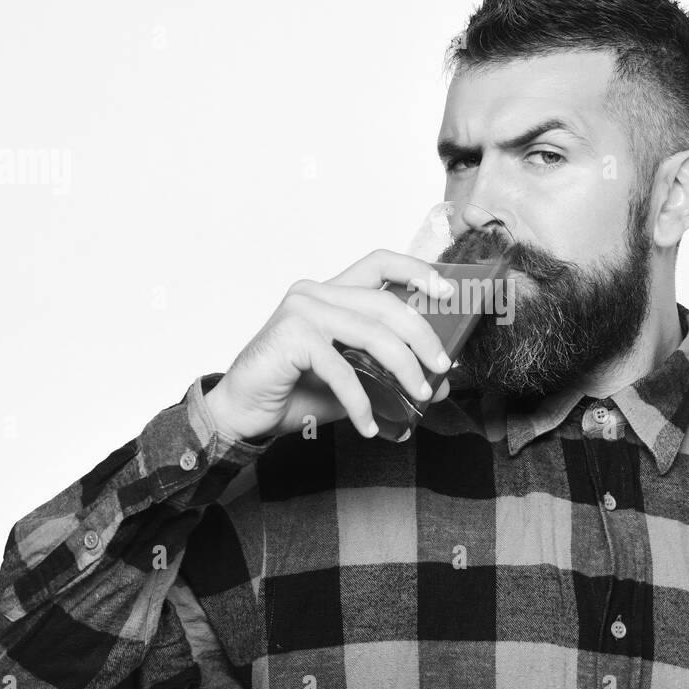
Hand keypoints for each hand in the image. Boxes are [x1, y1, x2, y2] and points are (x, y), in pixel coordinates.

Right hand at [203, 249, 455, 441]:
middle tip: (441, 367)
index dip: (417, 271)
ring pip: (372, 333)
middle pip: (386, 302)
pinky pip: (343, 369)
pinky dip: (361, 402)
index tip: (448, 293)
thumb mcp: (355, 382)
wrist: (241, 414)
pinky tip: (369, 425)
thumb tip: (440, 384)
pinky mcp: (292, 336)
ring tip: (418, 397)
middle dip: (423, 336)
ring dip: (403, 369)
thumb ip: (390, 376)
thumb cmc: (293, 392)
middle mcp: (317, 293)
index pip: (380, 263)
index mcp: (332, 293)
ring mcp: (302, 311)